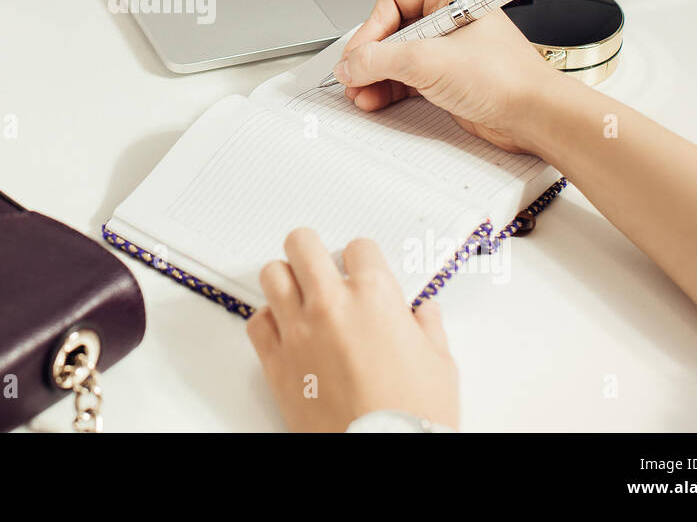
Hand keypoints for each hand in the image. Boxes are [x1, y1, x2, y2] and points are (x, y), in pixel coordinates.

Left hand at [246, 228, 457, 431]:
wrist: (383, 451)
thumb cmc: (412, 417)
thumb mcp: (440, 365)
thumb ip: (428, 328)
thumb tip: (425, 314)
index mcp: (374, 297)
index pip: (359, 247)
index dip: (363, 258)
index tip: (364, 270)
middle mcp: (331, 305)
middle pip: (302, 244)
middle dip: (312, 250)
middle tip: (320, 264)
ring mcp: (298, 331)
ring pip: (272, 275)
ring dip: (285, 279)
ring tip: (299, 293)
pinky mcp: (276, 362)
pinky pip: (257, 322)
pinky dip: (268, 321)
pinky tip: (285, 329)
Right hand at [332, 0, 559, 153]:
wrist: (535, 116)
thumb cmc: (506, 78)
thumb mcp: (429, 61)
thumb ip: (380, 60)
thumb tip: (351, 63)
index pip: (392, 1)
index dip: (371, 28)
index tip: (356, 54)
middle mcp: (448, 19)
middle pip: (391, 31)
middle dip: (369, 57)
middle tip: (353, 75)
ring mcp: (448, 49)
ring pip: (396, 57)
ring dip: (375, 76)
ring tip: (360, 92)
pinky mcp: (448, 77)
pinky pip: (407, 78)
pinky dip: (388, 89)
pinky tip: (375, 99)